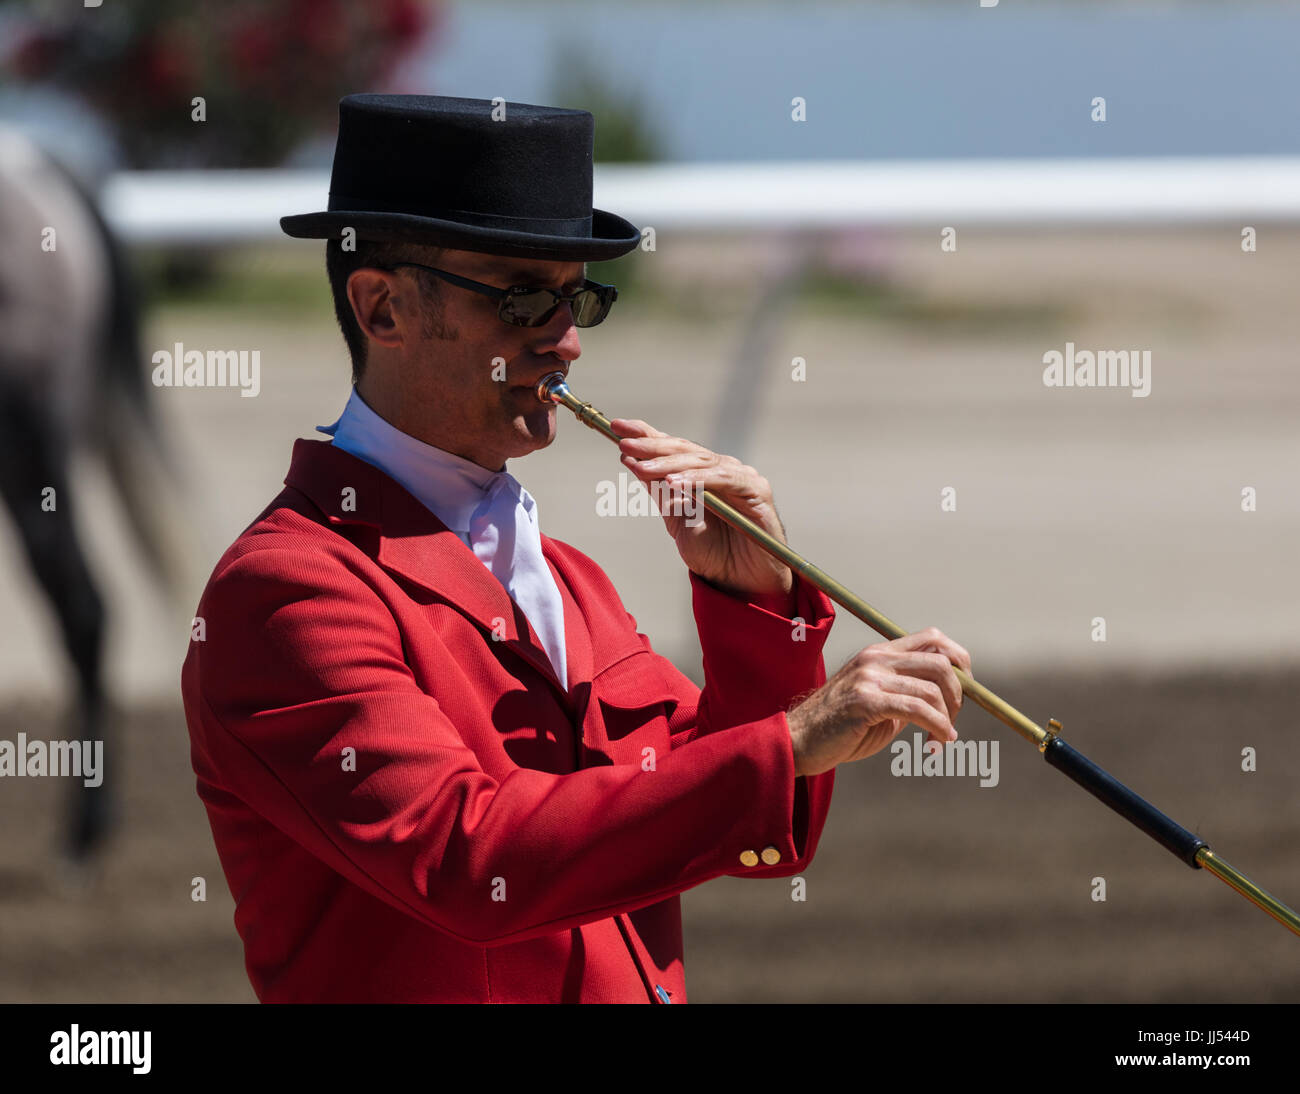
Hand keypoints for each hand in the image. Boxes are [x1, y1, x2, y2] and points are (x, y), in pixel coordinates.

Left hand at [611, 418, 792, 600]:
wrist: (743, 583)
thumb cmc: (714, 554)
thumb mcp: (677, 521)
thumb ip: (661, 493)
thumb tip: (632, 462)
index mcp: (702, 475)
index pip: (672, 448)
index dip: (646, 434)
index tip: (616, 426)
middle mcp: (721, 470)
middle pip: (684, 450)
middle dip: (652, 446)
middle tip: (625, 443)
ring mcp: (740, 477)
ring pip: (700, 462)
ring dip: (668, 464)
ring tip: (642, 467)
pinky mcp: (757, 490)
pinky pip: (724, 479)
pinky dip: (698, 480)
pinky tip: (674, 483)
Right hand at [786, 628, 972, 775]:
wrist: (799, 741)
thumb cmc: (841, 727)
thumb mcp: (879, 701)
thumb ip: (907, 692)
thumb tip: (950, 696)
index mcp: (880, 653)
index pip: (934, 639)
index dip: (960, 662)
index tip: (966, 691)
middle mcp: (876, 658)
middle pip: (941, 662)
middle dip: (959, 694)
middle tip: (952, 721)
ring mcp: (870, 677)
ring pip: (932, 689)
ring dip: (947, 719)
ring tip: (942, 739)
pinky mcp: (865, 701)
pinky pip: (917, 709)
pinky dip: (936, 727)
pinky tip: (936, 743)